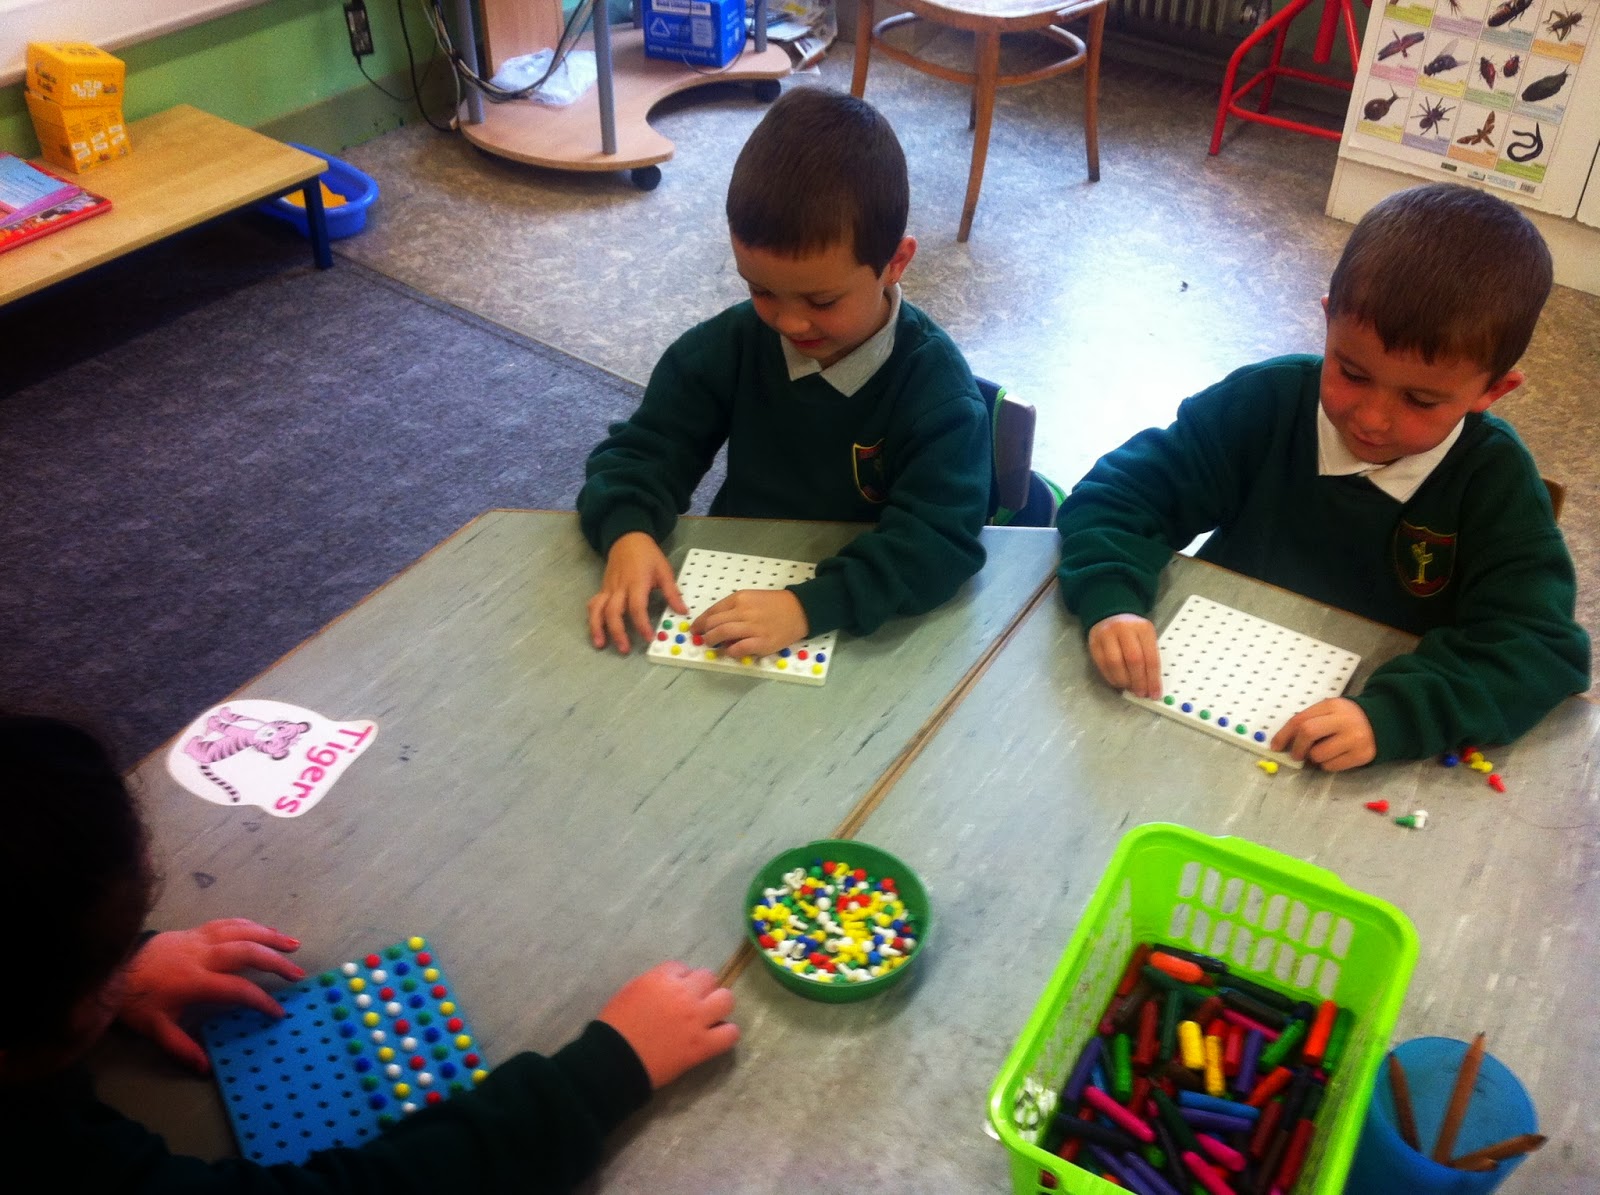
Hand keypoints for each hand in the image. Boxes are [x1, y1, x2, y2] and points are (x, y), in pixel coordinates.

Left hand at [118, 920, 304, 1072]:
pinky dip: (250, 925)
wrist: (113, 970)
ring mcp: (199, 939)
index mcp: (194, 981)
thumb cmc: (136, 1001)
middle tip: (297, 973)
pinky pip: (228, 923)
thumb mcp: (156, 1029)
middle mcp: (202, 956)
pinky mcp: (194, 931)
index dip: (261, 1000)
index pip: (237, 989)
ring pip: (241, 931)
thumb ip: (182, 1048)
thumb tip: (206, 1069)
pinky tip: (264, 930)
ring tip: (293, 944)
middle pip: (247, 952)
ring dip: (270, 936)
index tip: (278, 1012)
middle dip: (276, 962)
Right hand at [587, 532, 686, 653]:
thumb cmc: (647, 555)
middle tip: (625, 649)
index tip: (649, 637)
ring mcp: (608, 589)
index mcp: (636, 582)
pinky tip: (597, 631)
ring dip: (597, 627)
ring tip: (600, 644)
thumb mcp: (664, 570)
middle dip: (617, 632)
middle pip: (613, 612)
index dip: (641, 623)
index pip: (636, 607)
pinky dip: (593, 618)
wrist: (627, 538)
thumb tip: (682, 612)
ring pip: (597, 609)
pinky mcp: (602, 589)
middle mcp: (619, 587)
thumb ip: (672, 592)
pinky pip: (594, 604)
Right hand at [599, 961, 737, 1089]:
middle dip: (702, 988)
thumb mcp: (630, 992)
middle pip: (709, 977)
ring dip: (718, 1006)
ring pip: (726, 1000)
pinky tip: (715, 1038)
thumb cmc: (615, 1027)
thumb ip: (653, 984)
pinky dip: (726, 1034)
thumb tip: (669, 986)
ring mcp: (696, 1019)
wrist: (614, 1061)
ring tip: (709, 1017)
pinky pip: (730, 1033)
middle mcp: (684, 994)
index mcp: (661, 979)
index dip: (680, 979)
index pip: (683, 967)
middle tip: (693, 1003)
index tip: (675, 991)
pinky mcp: (703, 1045)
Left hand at [691, 589, 807, 659]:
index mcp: (740, 598)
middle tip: (702, 638)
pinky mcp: (762, 642)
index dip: (700, 622)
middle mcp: (744, 612)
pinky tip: (728, 651)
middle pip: (714, 623)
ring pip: (722, 634)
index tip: (695, 628)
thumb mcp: (751, 598)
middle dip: (704, 633)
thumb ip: (733, 608)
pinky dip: (729, 651)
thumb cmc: (774, 604)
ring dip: (712, 641)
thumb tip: (715, 623)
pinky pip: (738, 648)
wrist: (800, 610)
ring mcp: (753, 628)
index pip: (713, 611)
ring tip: (711, 645)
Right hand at [1087, 614, 1161, 698]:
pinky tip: (1118, 682)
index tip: (1155, 693)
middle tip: (1141, 693)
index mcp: (1143, 628)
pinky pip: (1102, 664)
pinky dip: (1111, 677)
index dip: (1153, 679)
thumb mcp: (1145, 637)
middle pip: (1133, 660)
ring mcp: (1107, 635)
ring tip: (1129, 688)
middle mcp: (1124, 629)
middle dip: (1139, 681)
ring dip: (1123, 681)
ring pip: (1115, 663)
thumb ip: (1149, 657)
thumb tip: (1151, 684)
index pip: (1151, 657)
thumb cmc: (1131, 630)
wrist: (1110, 613)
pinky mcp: (1094, 643)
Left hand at [1272, 698, 1376, 771]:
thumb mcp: (1329, 711)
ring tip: (1322, 753)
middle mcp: (1343, 720)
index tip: (1275, 746)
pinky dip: (1327, 765)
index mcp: (1331, 706)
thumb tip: (1283, 742)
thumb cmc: (1347, 718)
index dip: (1283, 734)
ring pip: (1319, 754)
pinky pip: (1332, 766)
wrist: (1382, 722)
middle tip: (1296, 755)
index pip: (1300, 719)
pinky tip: (1334, 757)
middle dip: (1297, 747)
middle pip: (1308, 732)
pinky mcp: (1362, 755)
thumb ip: (1309, 721)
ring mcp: (1354, 738)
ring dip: (1314, 758)